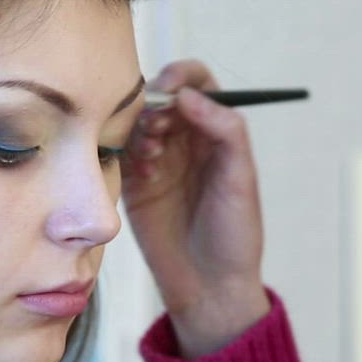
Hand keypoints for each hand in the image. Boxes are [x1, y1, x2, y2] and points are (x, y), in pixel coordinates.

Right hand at [122, 61, 269, 357]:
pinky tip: (144, 173)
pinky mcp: (133, 184)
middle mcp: (186, 141)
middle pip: (161, 98)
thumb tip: (189, 95)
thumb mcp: (240, 178)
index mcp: (216, 133)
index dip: (183, 75)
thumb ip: (224, 130)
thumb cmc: (235, 233)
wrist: (211, 286)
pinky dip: (128, 153)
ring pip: (138, 123)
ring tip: (154, 154)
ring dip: (142, 128)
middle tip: (160, 127)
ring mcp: (157, 161)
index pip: (198, 84)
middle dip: (156, 103)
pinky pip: (121, 153)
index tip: (171, 85)